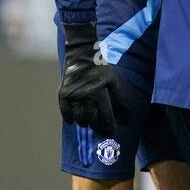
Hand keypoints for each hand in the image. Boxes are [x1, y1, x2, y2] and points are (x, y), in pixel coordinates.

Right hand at [58, 22, 131, 136]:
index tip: (111, 132)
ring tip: (89, 123)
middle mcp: (85, 96)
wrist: (81, 56)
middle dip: (97, 127)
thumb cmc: (101, 70)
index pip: (105, 117)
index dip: (109, 127)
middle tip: (100, 130)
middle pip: (92, 120)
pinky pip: (65, 112)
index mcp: (99, 93)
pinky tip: (74, 120)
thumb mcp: (115, 82)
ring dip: (85, 123)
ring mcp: (73, 95)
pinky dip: (70, 118)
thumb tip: (127, 120)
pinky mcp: (63, 94)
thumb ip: (121, 101)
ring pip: (79, 118)